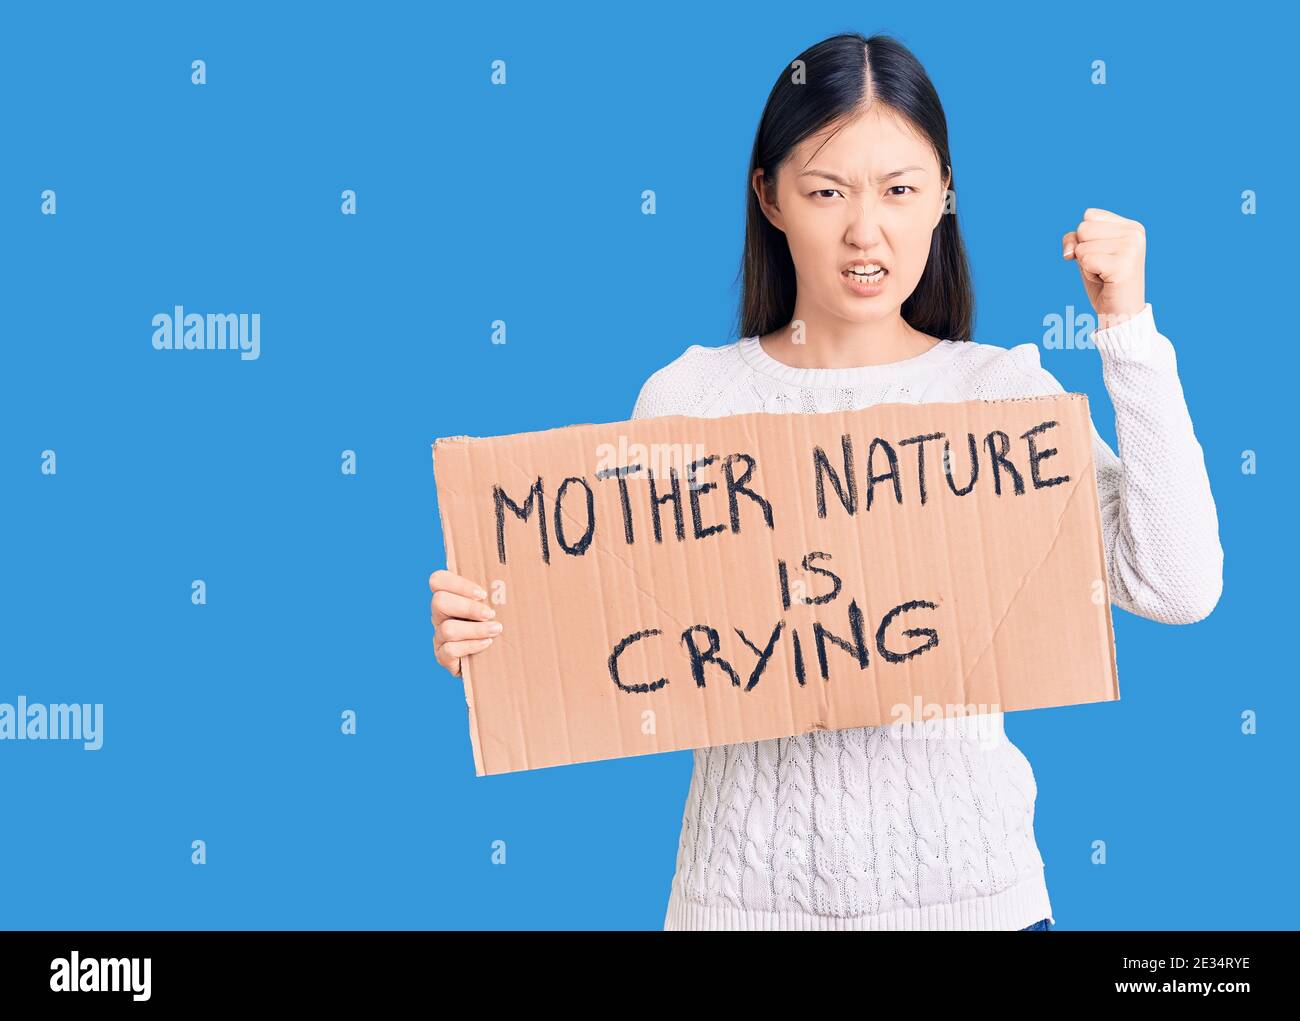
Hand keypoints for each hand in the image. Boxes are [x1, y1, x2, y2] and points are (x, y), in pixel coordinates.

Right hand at [430, 569, 500, 676]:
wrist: (496, 658)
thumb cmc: (498, 624)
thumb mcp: (497, 605)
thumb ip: (497, 592)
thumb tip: (517, 573)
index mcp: (450, 597)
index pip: (438, 580)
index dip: (457, 584)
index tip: (483, 593)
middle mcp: (440, 615)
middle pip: (439, 601)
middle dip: (468, 607)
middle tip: (491, 613)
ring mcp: (439, 637)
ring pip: (447, 629)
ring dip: (475, 629)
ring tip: (496, 630)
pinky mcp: (443, 657)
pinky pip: (449, 650)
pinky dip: (470, 646)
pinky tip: (486, 644)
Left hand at [1062, 207, 1145, 330]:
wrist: (1120, 312)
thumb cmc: (1103, 282)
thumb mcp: (1086, 253)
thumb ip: (1073, 239)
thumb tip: (1068, 252)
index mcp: (1131, 226)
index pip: (1089, 215)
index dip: (1085, 238)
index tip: (1103, 255)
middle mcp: (1135, 233)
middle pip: (1083, 228)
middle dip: (1085, 251)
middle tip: (1103, 267)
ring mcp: (1131, 248)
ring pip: (1082, 246)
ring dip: (1087, 264)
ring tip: (1105, 274)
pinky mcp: (1122, 265)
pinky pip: (1085, 261)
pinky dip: (1088, 274)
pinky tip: (1105, 280)